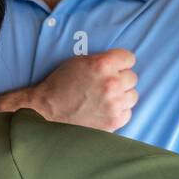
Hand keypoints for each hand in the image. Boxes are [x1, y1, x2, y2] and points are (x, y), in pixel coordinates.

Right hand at [1, 48, 137, 131]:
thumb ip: (102, 60)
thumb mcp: (78, 62)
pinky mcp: (114, 120)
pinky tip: (103, 110)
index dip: (120, 62)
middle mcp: (111, 83)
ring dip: (121, 96)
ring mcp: (114, 104)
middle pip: (132, 77)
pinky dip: (118, 111)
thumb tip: (121, 63)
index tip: (114, 68)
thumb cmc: (60, 85)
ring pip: (132, 95)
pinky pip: (127, 112)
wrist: (47, 112)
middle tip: (104, 85)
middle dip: (120, 79)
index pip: (129, 58)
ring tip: (105, 98)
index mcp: (102, 65)